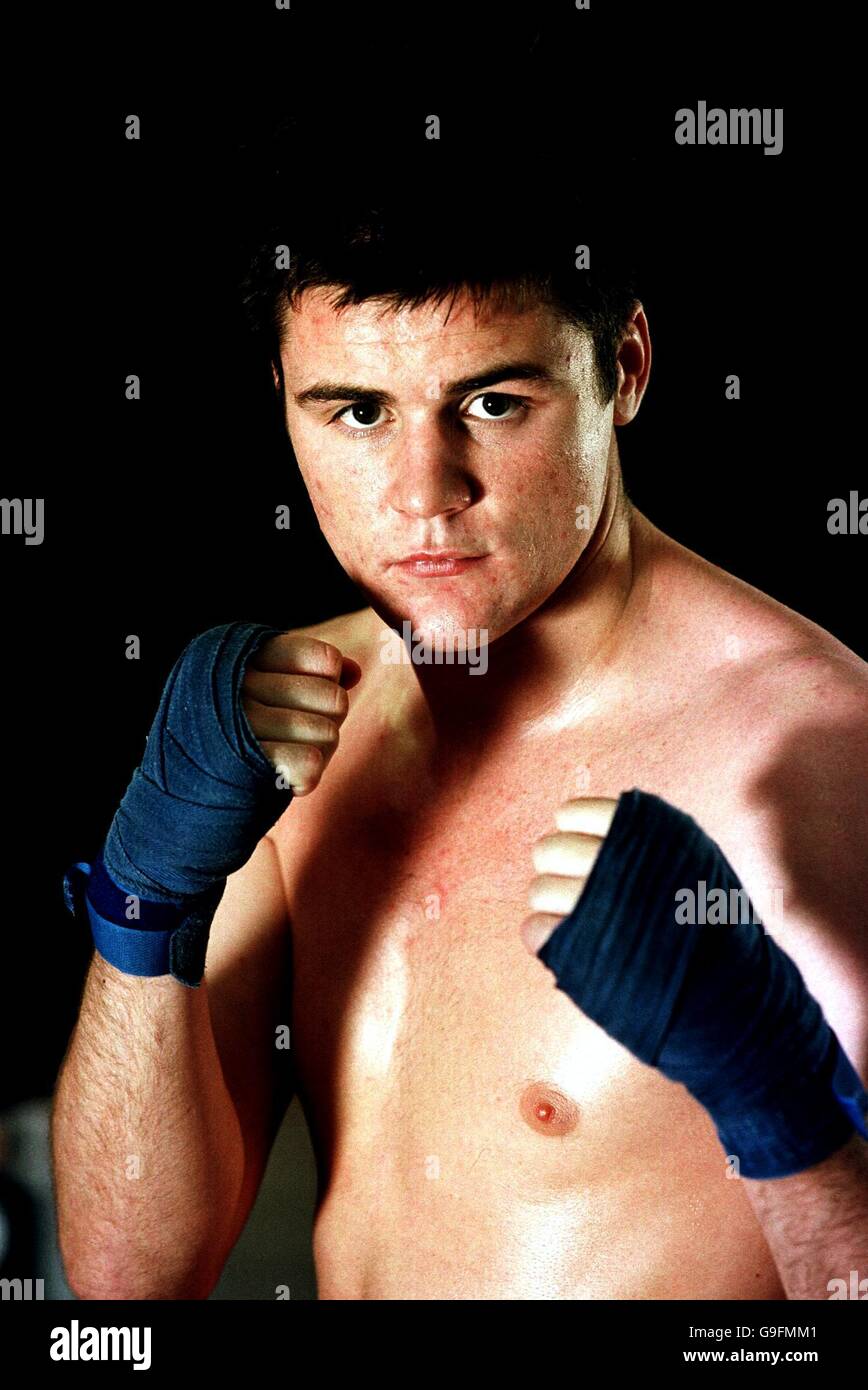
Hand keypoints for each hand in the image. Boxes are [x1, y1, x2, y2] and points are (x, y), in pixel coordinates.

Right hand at [241, 634, 361, 795]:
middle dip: (327, 721)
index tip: (302, 697)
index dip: (329, 682)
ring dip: (318, 752)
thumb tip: (353, 671)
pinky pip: (310, 764)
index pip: (326, 660)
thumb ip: (317, 674)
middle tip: (297, 733)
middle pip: (335, 698)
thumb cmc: (248, 729)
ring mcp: (240, 722)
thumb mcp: (277, 687)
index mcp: (250, 656)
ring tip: (288, 754)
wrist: (194, 781)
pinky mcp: (245, 762)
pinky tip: (284, 775)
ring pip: (327, 733)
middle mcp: (241, 684)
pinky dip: (307, 775)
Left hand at [516, 786, 867, 1178]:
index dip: (575, 837)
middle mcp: (618, 859)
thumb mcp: (695, 863)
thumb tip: (587, 829)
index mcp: (649, 831)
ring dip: (553, 909)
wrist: (734, 998)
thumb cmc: (714, 930)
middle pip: (548, 850)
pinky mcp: (578, 946)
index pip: (574, 813)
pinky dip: (548, 940)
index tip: (591, 860)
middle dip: (558, 872)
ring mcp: (596, 902)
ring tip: (587, 928)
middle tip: (584, 898)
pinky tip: (578, 951)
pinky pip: (533, 929)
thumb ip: (647, 841)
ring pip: (538, 890)